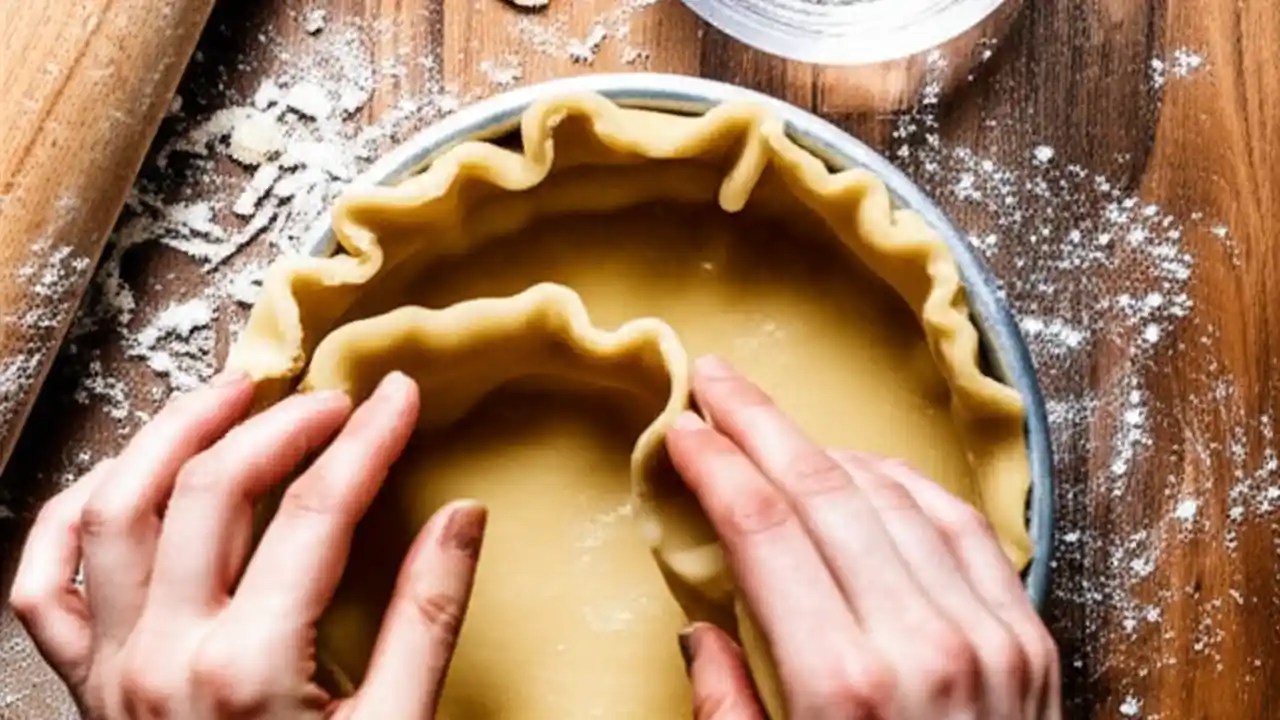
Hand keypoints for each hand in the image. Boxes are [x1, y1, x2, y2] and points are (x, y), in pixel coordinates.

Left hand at [10, 371, 485, 719]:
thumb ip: (427, 619)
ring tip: (226, 395)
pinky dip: (71, 516)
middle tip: (327, 398)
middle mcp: (166, 655)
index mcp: (252, 668)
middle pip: (210, 488)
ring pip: (112, 510)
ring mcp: (111, 669)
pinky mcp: (85, 686)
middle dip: (276, 422)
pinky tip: (122, 480)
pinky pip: (44, 583)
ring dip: (167, 436)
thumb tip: (460, 516)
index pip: (317, 511)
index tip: (396, 397)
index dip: (365, 440)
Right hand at [666, 356, 1060, 719]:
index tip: (682, 428)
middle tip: (718, 379)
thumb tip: (699, 629)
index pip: (763, 526)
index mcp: (840, 686)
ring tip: (780, 427)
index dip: (715, 463)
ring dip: (829, 449)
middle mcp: (919, 645)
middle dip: (761, 423)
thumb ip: (728, 706)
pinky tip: (870, 473)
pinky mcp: (1030, 643)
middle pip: (823, 490)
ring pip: (894, 496)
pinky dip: (909, 487)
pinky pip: (965, 529)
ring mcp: (987, 639)